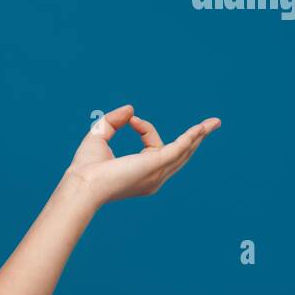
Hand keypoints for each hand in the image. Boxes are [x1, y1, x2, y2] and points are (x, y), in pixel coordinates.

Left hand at [64, 105, 219, 207]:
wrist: (81, 184)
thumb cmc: (85, 168)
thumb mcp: (99, 136)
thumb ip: (113, 121)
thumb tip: (131, 110)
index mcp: (142, 173)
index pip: (154, 145)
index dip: (145, 128)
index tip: (130, 120)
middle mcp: (154, 177)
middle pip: (178, 153)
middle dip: (194, 138)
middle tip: (211, 125)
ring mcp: (157, 173)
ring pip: (183, 151)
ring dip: (198, 135)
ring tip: (213, 123)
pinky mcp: (156, 164)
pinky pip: (179, 148)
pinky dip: (191, 137)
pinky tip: (201, 128)